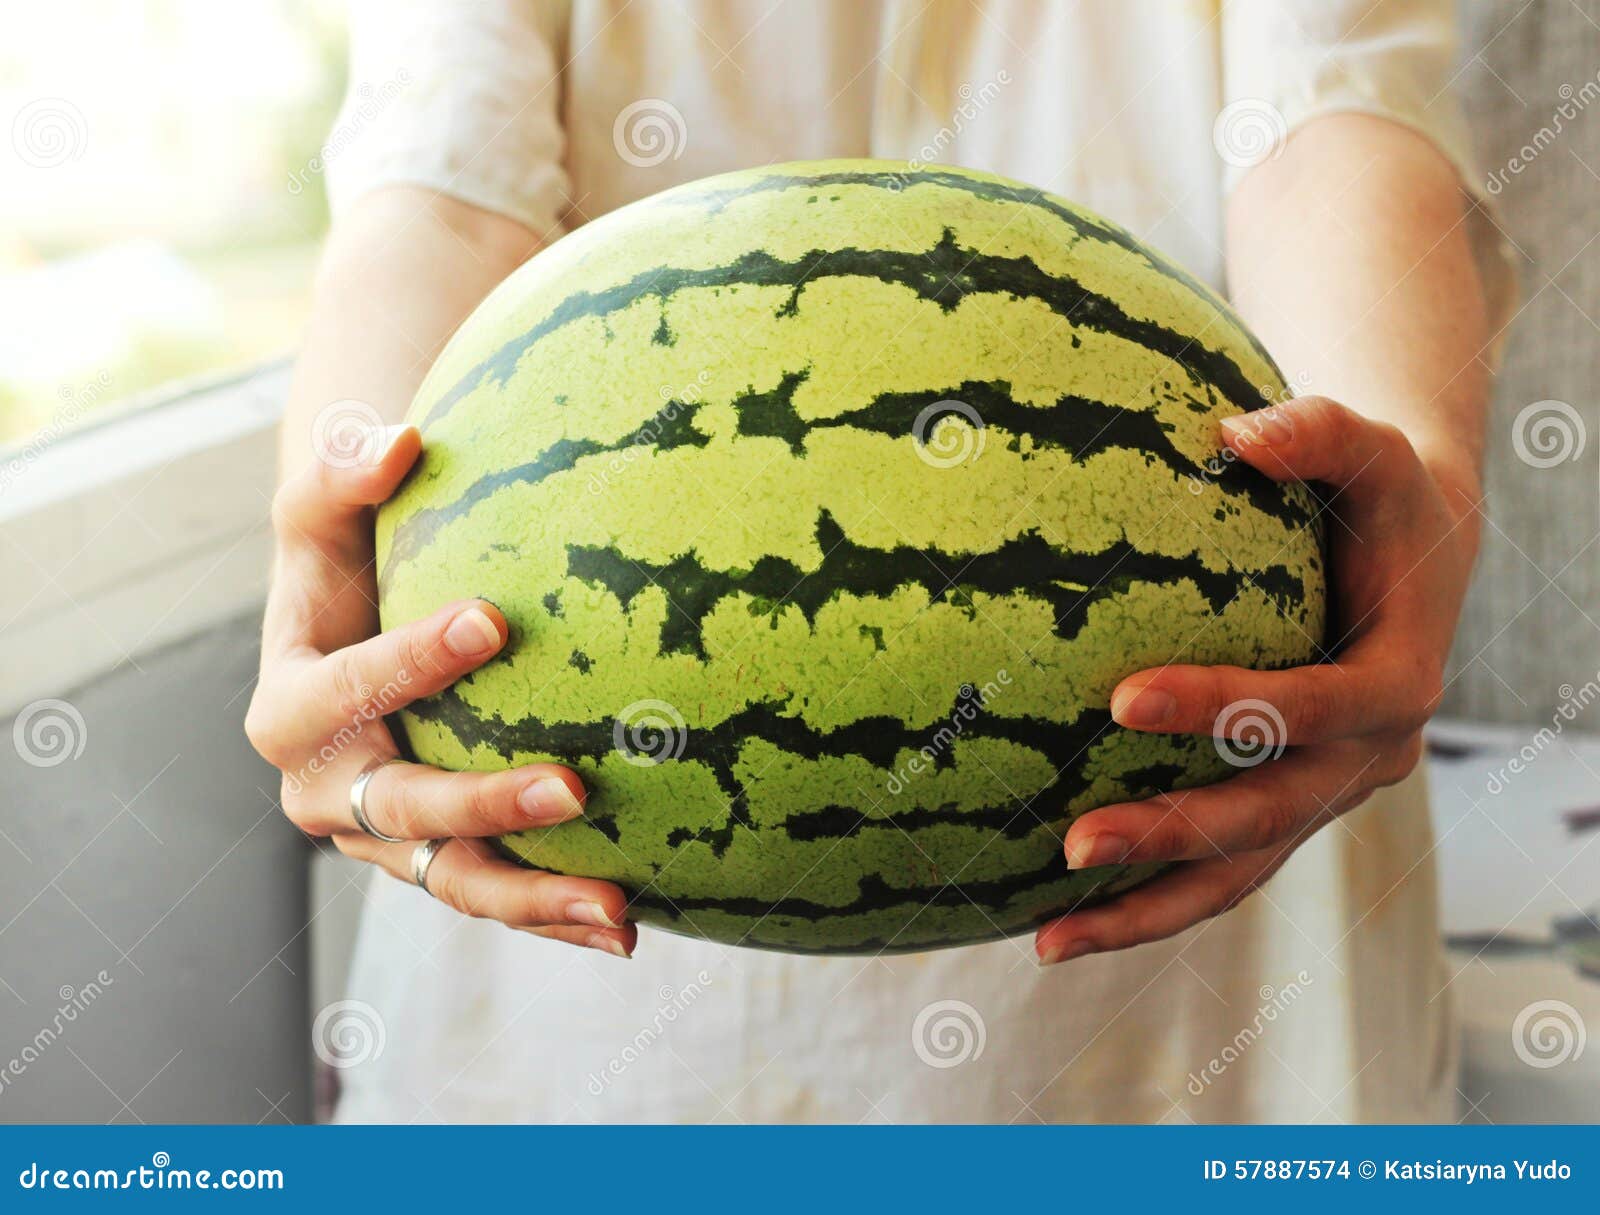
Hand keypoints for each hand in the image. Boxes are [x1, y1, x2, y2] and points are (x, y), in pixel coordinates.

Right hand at [245, 424, 634, 958]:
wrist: (352, 636)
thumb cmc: (343, 562)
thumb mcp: (323, 515)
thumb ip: (343, 473)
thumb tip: (401, 438)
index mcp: (289, 709)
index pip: (345, 691)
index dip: (409, 662)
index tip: (493, 620)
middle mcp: (326, 792)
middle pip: (402, 813)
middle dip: (484, 806)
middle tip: (575, 788)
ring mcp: (383, 839)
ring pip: (455, 879)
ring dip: (534, 896)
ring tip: (620, 910)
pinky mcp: (437, 859)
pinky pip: (493, 890)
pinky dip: (552, 911)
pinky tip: (629, 921)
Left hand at [1036, 395, 1478, 964]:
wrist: (1408, 564)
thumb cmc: (1377, 500)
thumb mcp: (1371, 453)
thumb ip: (1317, 434)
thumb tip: (1236, 433)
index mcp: (1395, 685)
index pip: (1309, 710)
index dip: (1225, 710)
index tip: (1121, 697)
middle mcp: (1364, 763)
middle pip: (1267, 820)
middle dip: (1172, 835)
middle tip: (1073, 843)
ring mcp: (1320, 801)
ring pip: (1237, 875)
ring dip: (1147, 909)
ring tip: (1047, 940)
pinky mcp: (1281, 817)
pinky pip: (1213, 874)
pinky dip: (1145, 901)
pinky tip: (1053, 921)